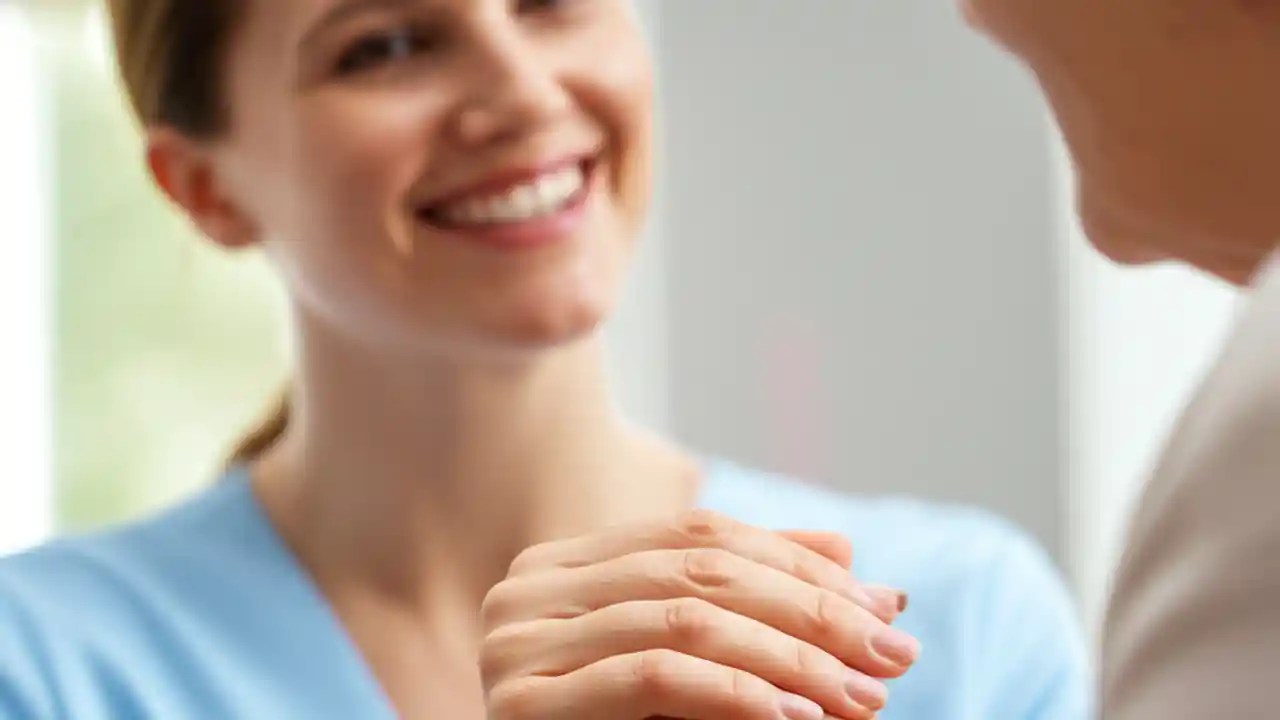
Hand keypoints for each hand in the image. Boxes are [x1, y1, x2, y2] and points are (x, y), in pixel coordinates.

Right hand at [480, 509, 917, 719]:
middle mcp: (529, 589)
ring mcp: (517, 644)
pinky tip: (795, 715)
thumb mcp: (693, 657)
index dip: (798, 564)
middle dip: (809, 610)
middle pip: (697, 572)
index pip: (699, 535)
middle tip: (893, 651)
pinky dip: (736, 692)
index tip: (884, 606)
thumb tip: (850, 549)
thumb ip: (750, 599)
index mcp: (565, 564)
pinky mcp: (525, 706)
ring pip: (684, 621)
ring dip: (790, 657)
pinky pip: (654, 679)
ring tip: (861, 694)